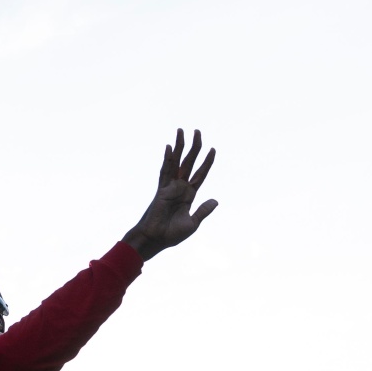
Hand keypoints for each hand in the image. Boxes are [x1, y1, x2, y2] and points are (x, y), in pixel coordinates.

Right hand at [122, 129, 218, 260]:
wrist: (155, 239)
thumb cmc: (171, 235)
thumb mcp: (193, 223)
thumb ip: (203, 211)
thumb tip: (216, 200)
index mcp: (190, 195)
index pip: (201, 174)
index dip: (207, 162)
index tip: (213, 149)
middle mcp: (180, 187)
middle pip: (189, 163)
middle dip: (194, 147)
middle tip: (197, 131)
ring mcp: (170, 187)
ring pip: (176, 162)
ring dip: (180, 147)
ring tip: (182, 131)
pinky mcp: (161, 189)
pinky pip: (165, 172)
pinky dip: (167, 160)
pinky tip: (170, 148)